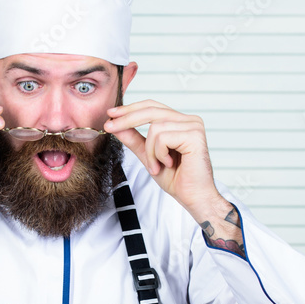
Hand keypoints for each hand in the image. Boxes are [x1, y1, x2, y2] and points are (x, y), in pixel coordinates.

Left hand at [104, 99, 218, 216]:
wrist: (191, 196)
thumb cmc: (176, 178)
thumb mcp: (148, 155)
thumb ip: (134, 139)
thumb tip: (115, 125)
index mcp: (179, 122)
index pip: (152, 107)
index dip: (130, 108)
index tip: (110, 113)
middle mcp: (188, 120)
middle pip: (151, 110)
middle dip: (127, 119)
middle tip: (109, 126)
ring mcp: (193, 126)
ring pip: (155, 127)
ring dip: (149, 151)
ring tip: (157, 166)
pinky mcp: (194, 135)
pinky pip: (163, 138)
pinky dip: (159, 154)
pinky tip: (168, 164)